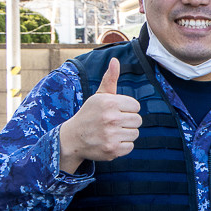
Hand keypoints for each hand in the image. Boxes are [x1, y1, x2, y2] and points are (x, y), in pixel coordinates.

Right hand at [59, 57, 141, 173]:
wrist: (73, 138)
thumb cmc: (90, 114)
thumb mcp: (98, 96)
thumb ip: (110, 79)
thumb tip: (115, 60)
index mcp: (109, 102)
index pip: (136, 106)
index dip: (127, 109)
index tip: (115, 111)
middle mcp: (110, 118)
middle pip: (138, 120)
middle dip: (128, 121)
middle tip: (113, 123)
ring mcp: (111, 135)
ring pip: (135, 133)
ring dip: (126, 133)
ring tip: (111, 132)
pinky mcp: (112, 150)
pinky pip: (130, 146)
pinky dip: (123, 146)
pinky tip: (111, 141)